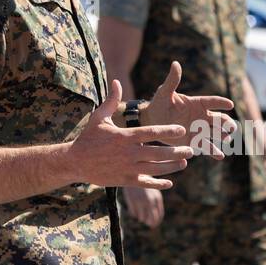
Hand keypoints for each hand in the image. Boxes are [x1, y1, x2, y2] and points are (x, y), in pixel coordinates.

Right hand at [67, 80, 194, 188]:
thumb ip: (111, 100)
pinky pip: (145, 183)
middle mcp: (128, 153)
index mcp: (125, 136)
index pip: (151, 132)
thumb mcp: (99, 117)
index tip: (182, 131)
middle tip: (190, 150)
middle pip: (158, 153)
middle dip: (176, 152)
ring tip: (184, 163)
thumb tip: (117, 81)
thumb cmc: (88, 138)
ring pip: (154, 169)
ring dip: (171, 167)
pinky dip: (158, 183)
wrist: (74, 161)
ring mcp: (127, 167)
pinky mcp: (124, 180)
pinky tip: (169, 182)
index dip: (168, 131)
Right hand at [123, 185, 164, 227]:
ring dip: (141, 217)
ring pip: (141, 218)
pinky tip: (134, 207)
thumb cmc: (145, 185)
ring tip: (140, 210)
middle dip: (150, 223)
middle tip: (148, 224)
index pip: (159, 215)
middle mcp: (150, 200)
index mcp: (157, 198)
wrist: (134, 173)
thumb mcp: (153, 193)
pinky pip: (133, 213)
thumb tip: (152, 223)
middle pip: (151, 219)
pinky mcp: (131, 200)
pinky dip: (134, 213)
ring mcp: (140, 201)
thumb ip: (155, 206)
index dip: (156, 222)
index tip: (153, 224)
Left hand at [145, 61, 235, 157]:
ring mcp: (199, 130)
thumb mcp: (164, 92)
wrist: (152, 122)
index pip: (212, 102)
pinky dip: (213, 151)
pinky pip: (206, 146)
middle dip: (227, 123)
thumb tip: (175, 63)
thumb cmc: (159, 104)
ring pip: (216, 133)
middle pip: (219, 119)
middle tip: (231, 127)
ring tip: (226, 140)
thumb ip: (172, 80)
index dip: (220, 103)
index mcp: (197, 103)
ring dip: (222, 136)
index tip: (230, 104)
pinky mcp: (194, 141)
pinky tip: (220, 155)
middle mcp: (201, 116)